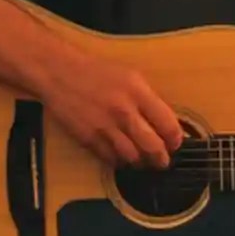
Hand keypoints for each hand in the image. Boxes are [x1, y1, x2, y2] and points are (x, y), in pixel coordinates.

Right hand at [39, 51, 184, 168]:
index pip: (168, 124)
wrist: (59, 73)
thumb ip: (149, 99)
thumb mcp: (131, 77)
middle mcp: (124, 111)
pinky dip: (119, 162)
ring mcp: (105, 127)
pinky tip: (122, 158)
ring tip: (143, 162)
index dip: (175, 139)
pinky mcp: (88, 138)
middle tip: (163, 161)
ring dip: (141, 163)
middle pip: (153, 146)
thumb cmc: (97, 72)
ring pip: (132, 157)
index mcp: (138, 92)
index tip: (175, 144)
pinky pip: (110, 158)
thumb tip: (166, 122)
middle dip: (162, 159)